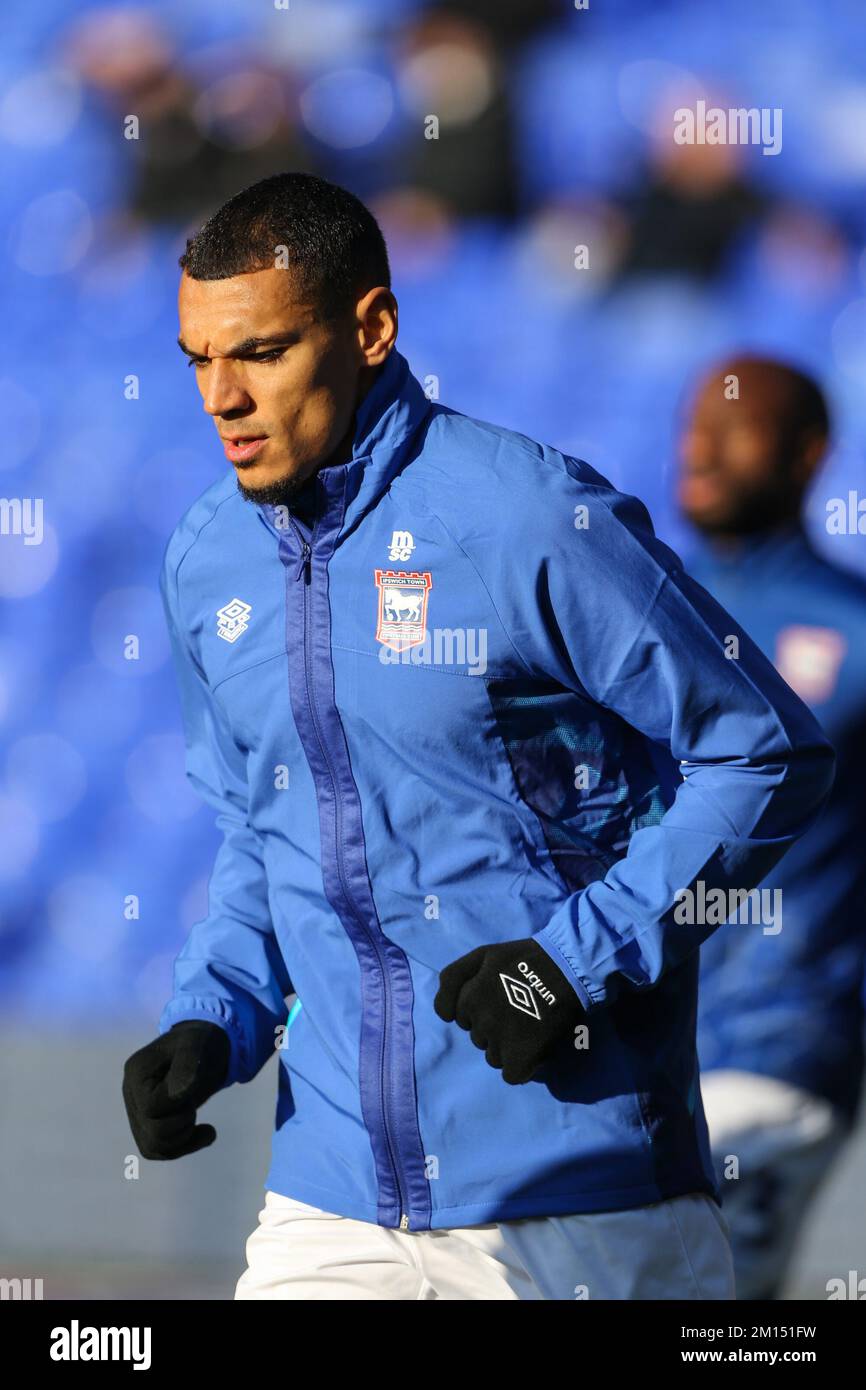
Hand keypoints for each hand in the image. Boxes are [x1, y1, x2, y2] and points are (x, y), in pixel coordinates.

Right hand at [122, 1020, 230, 1159]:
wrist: (202, 1049)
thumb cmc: (198, 1043)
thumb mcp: (197, 1045)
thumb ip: (188, 1065)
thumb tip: (178, 1093)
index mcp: (136, 1072)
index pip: (151, 1108)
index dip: (178, 1105)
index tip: (192, 1088)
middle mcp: (131, 1095)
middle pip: (152, 1133)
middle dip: (182, 1123)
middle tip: (193, 1104)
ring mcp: (137, 1112)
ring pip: (153, 1147)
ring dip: (183, 1139)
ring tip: (196, 1120)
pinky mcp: (148, 1125)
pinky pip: (159, 1150)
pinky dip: (185, 1147)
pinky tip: (205, 1133)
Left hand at [434, 937, 585, 1084]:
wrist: (568, 966)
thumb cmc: (526, 959)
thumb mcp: (482, 955)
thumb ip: (454, 977)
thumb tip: (446, 1013)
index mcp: (469, 997)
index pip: (454, 1016)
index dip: (472, 1010)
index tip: (493, 1002)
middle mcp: (480, 1020)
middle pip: (477, 1037)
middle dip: (492, 1028)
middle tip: (517, 1012)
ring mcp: (500, 1040)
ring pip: (493, 1057)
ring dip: (507, 1048)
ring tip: (528, 1029)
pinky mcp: (521, 1058)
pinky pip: (511, 1074)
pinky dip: (523, 1066)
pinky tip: (535, 1049)